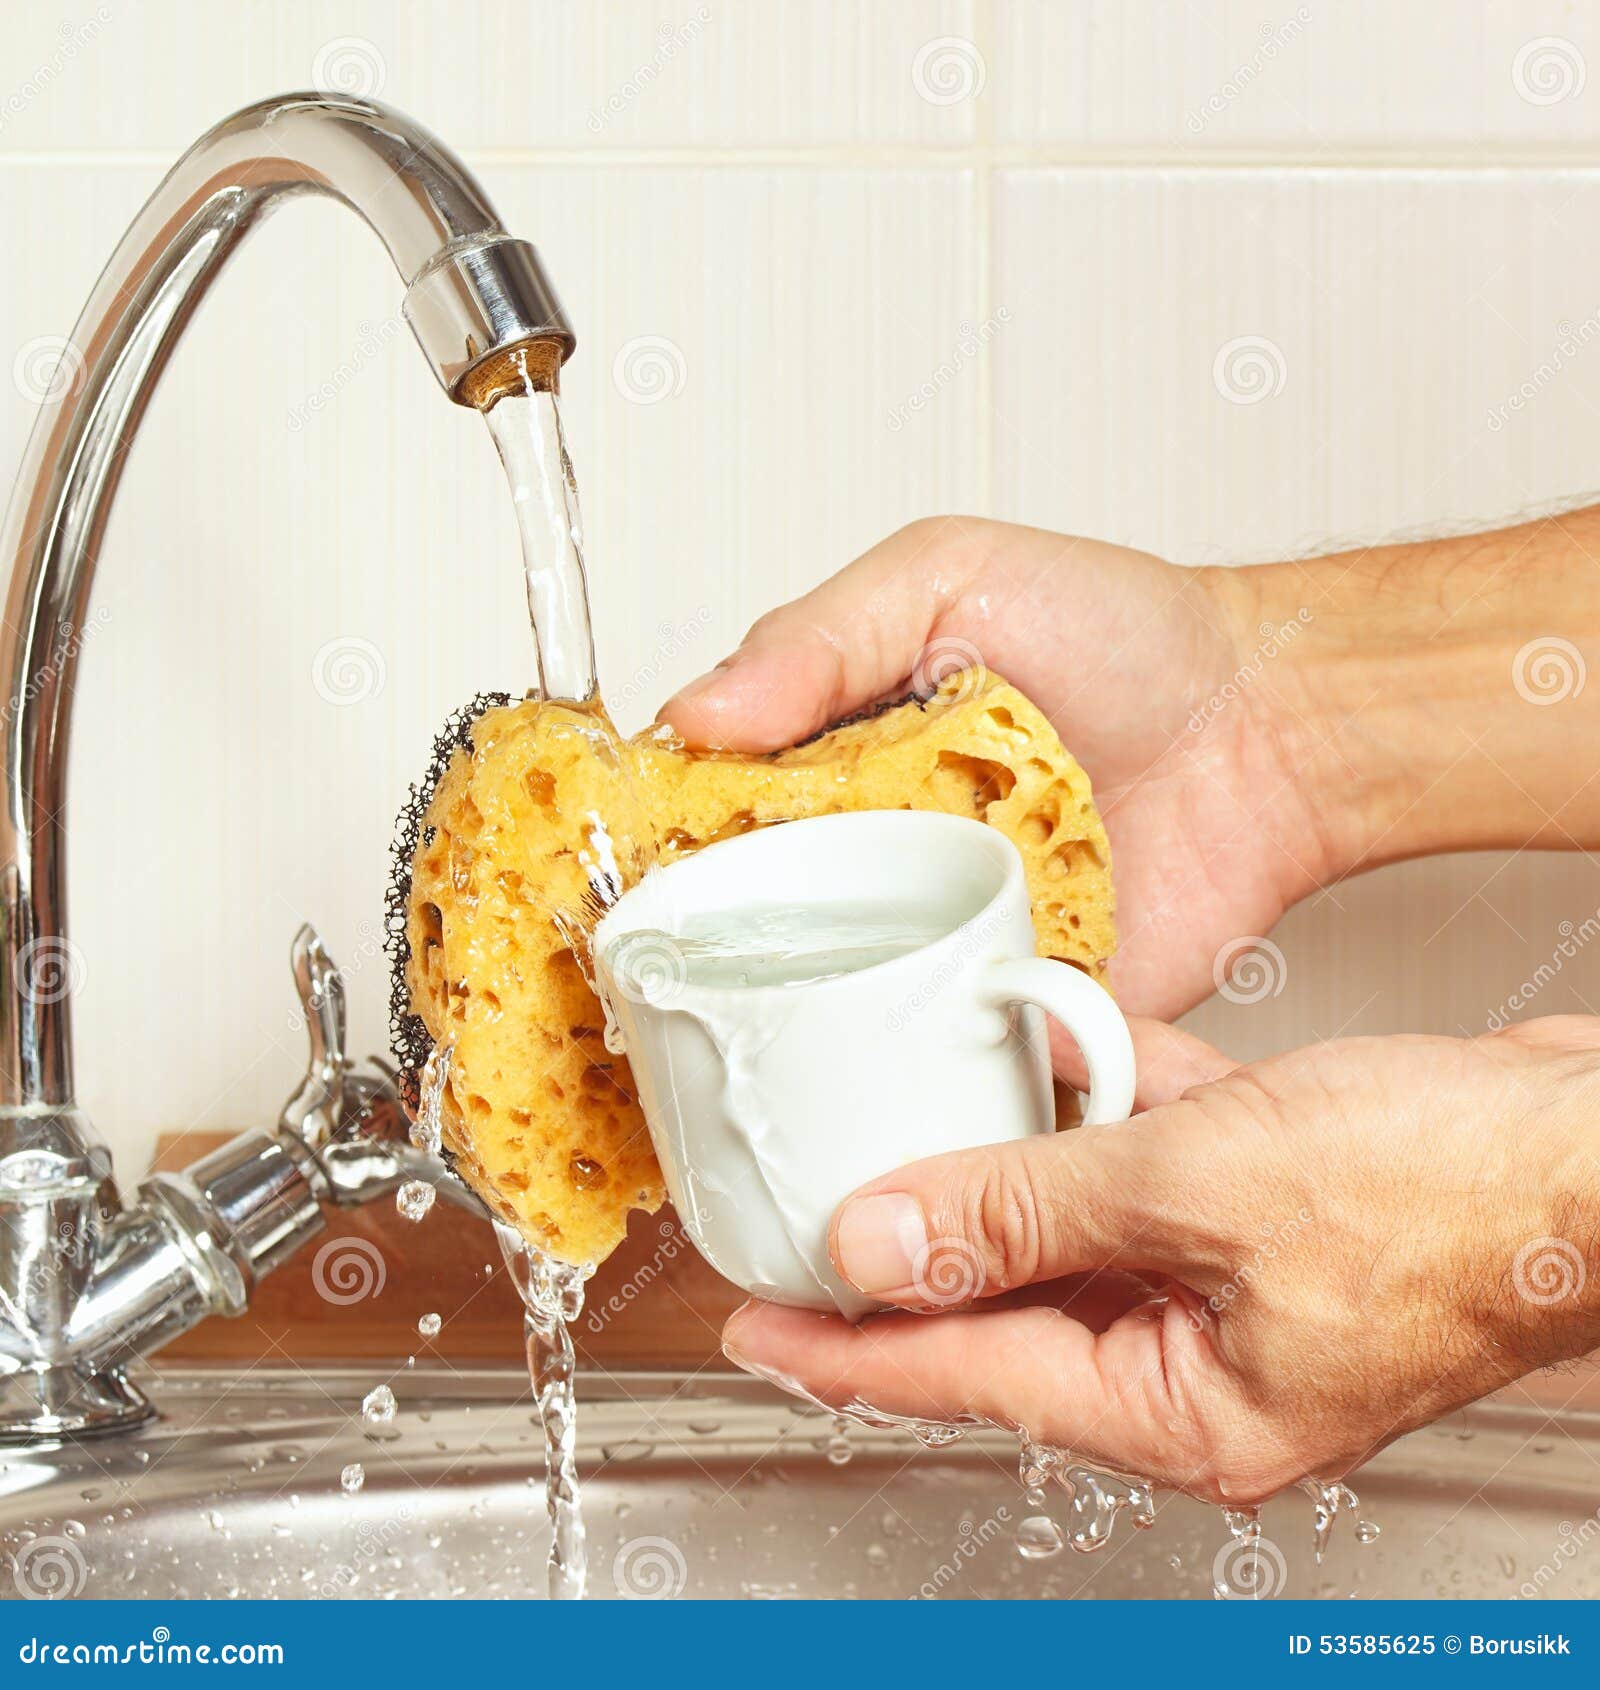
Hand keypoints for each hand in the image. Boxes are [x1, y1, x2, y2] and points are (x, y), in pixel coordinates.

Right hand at [660, 516, 1334, 1019]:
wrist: (1270, 733)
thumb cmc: (1125, 635)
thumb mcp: (950, 579)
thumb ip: (823, 635)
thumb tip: (699, 713)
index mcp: (838, 754)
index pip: (713, 808)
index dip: (659, 848)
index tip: (624, 878)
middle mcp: (875, 851)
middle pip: (753, 921)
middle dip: (710, 953)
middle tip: (679, 975)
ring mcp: (937, 935)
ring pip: (828, 1006)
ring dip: (790, 1026)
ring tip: (752, 1041)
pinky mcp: (1004, 1004)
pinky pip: (933, 1054)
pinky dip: (898, 1070)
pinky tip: (857, 1079)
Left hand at [721, 1017, 1599, 1502]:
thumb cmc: (1458, 1197)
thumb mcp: (1200, 1191)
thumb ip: (1026, 1213)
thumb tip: (880, 1245)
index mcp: (1180, 1407)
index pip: (961, 1378)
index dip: (842, 1345)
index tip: (752, 1319)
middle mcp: (1198, 1358)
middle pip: (1007, 1297)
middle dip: (916, 1235)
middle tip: (812, 1194)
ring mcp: (1234, 1280)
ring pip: (1078, 1214)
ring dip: (1015, 1143)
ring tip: (923, 1093)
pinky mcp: (1268, 1207)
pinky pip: (1153, 1157)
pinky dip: (1111, 1096)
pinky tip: (1061, 1034)